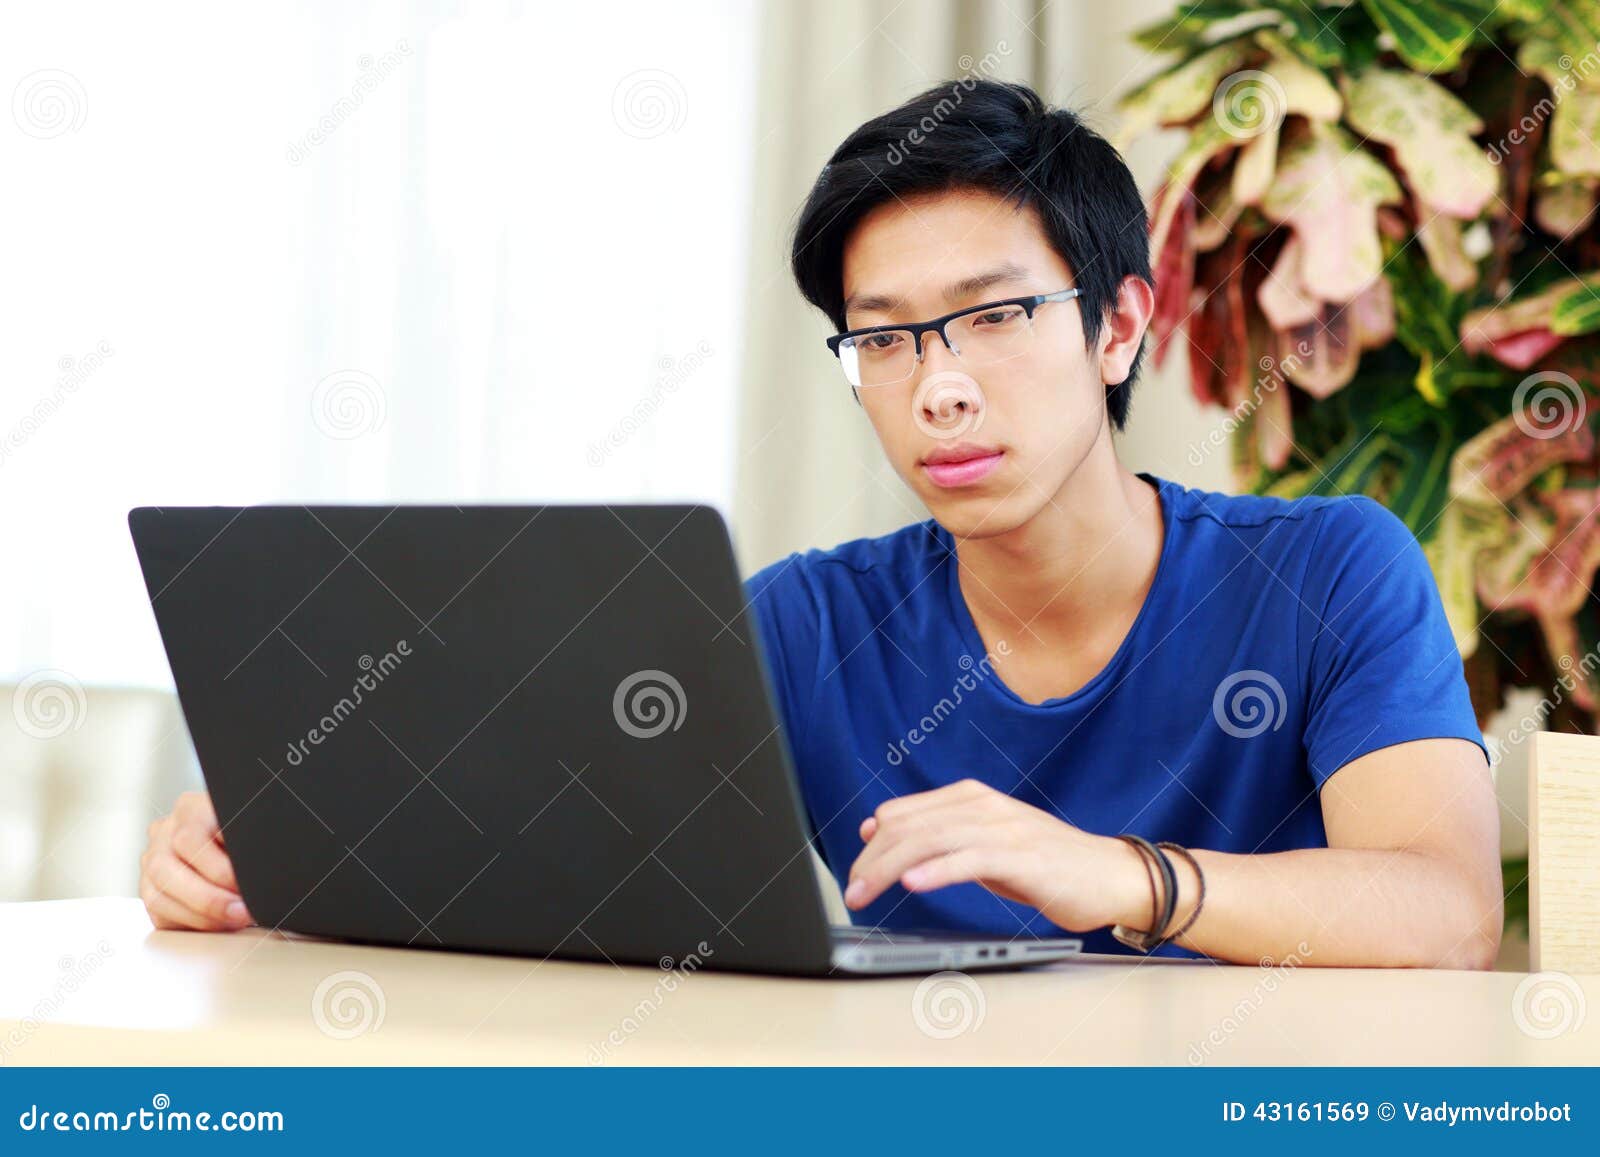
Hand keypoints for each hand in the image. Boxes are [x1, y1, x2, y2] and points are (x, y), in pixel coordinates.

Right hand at [139, 790, 252, 930]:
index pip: (190, 838)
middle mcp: (164, 832)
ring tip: (235, 920)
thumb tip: (258, 870)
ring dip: (200, 914)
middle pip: (169, 868)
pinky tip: (217, 924)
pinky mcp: (150, 889)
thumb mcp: (251, 826)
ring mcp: (152, 860)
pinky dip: (191, 923)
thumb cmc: (248, 833)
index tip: (246, 885)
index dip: (219, 868)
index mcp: (190, 809)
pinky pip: (160, 913)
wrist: (232, 839)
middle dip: (209, 897)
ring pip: (160, 894)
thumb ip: (249, 842)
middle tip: (242, 911)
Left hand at [843, 779, 1149, 932]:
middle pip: (911, 827)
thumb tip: (886, 836)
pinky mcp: (1023, 857)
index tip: (852, 866)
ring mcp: (1004, 829)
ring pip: (932, 840)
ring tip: (866, 890)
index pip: (905, 814)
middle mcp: (984, 807)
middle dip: (873, 859)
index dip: (873, 841)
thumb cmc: (1048, 863)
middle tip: (851, 890)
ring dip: (890, 868)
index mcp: (972, 799)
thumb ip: (942, 838)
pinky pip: (971, 859)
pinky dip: (937, 870)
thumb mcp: (987, 846)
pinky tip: (914, 882)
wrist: (1111, 874)